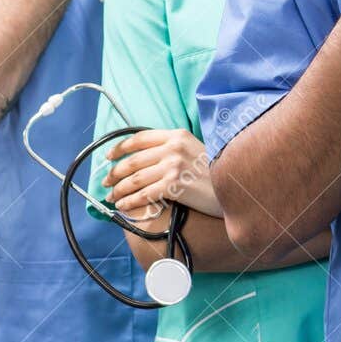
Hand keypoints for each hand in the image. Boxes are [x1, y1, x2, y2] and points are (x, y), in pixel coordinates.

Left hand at [102, 128, 219, 216]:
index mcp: (178, 135)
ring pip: (135, 179)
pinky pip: (144, 194)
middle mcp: (173, 148)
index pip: (139, 138)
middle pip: (133, 160)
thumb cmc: (216, 172)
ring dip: (119, 190)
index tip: (109, 157)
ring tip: (112, 197)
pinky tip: (123, 206)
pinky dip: (130, 201)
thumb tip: (146, 160)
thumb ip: (174, 149)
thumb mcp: (196, 149)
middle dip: (114, 173)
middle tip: (105, 183)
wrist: (235, 186)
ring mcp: (173, 166)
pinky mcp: (174, 185)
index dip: (120, 148)